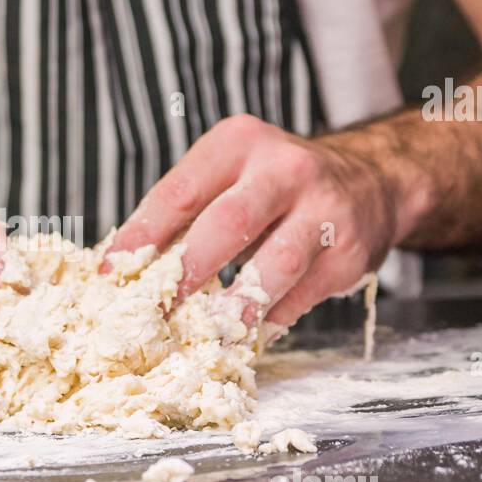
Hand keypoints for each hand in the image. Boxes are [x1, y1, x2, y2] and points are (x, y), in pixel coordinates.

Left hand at [106, 115, 413, 327]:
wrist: (370, 181)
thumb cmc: (276, 186)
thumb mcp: (230, 175)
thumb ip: (184, 214)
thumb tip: (123, 270)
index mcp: (239, 143)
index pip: (180, 192)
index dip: (141, 236)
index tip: (112, 273)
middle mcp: (285, 168)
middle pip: (229, 222)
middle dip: (188, 271)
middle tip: (156, 309)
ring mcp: (324, 209)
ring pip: (276, 263)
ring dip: (236, 304)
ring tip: (205, 332)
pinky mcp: (349, 252)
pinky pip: (301, 295)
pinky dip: (268, 321)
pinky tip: (243, 338)